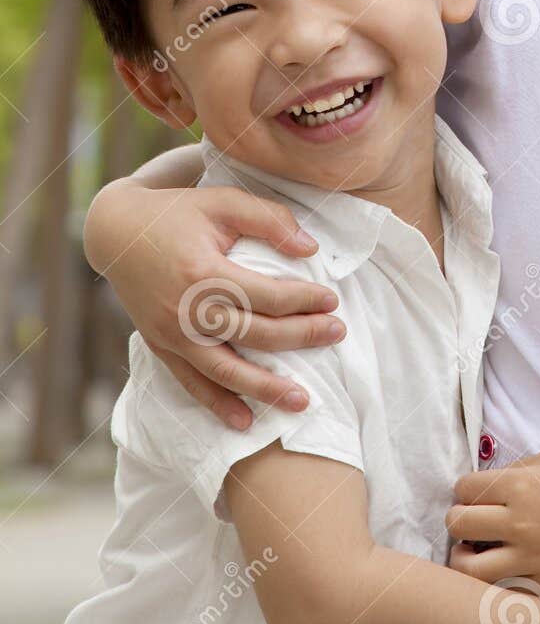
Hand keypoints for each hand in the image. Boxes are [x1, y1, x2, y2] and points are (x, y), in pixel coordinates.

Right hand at [93, 180, 345, 428]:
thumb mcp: (225, 201)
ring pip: (226, 371)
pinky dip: (219, 404)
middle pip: (256, 334)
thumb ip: (270, 220)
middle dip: (302, 337)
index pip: (268, 296)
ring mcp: (171, 335)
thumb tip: (310, 248)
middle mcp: (186, 312)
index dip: (305, 301)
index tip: (332, 301)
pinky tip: (245, 422)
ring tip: (302, 401)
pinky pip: (192, 383)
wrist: (117, 232)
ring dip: (266, 389)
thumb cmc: (178, 213)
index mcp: (204, 273)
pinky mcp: (161, 348)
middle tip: (337, 334)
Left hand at [448, 449, 539, 595]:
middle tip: (467, 521)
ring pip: (469, 569)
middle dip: (457, 519)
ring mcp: (531, 558)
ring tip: (471, 553)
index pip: (465, 488)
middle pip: (459, 524)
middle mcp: (520, 522)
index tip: (472, 493)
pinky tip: (500, 570)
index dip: (464, 489)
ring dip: (463, 558)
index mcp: (521, 485)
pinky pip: (503, 589)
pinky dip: (494, 581)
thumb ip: (520, 468)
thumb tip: (492, 482)